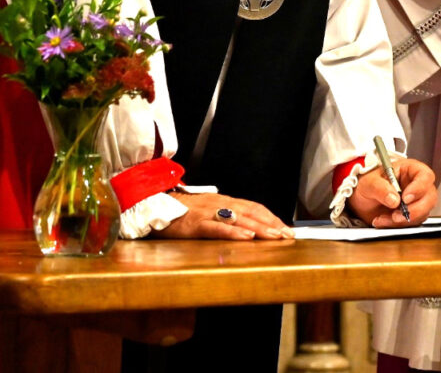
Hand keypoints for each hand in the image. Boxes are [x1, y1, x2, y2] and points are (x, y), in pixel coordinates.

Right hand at [151, 191, 293, 240]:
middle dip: (272, 224)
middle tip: (288, 236)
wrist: (151, 205)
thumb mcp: (206, 211)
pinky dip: (233, 232)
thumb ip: (224, 217)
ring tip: (275, 237)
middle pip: (251, 212)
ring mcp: (207, 213)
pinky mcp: (194, 224)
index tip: (286, 229)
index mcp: (223, 202)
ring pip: (239, 219)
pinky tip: (246, 238)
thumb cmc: (180, 212)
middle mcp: (219, 204)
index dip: (271, 217)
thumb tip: (245, 228)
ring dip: (259, 228)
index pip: (254, 207)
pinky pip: (217, 228)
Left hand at [348, 158, 436, 227]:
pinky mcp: (413, 216)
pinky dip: (398, 226)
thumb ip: (380, 188)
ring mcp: (417, 202)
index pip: (425, 176)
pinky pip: (413, 224)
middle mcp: (417, 185)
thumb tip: (394, 199)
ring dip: (403, 220)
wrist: (362, 201)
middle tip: (396, 215)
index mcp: (410, 170)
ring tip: (383, 218)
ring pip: (423, 213)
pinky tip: (384, 221)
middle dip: (414, 210)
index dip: (419, 187)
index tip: (406, 198)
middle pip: (429, 197)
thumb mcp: (369, 182)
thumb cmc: (368, 185)